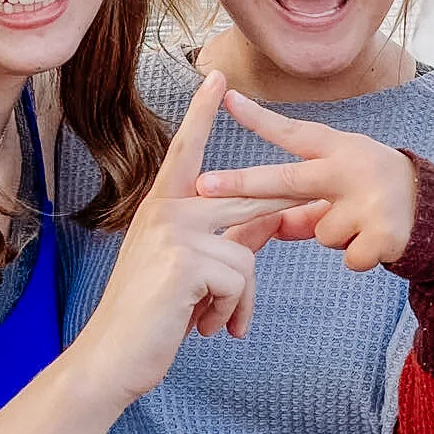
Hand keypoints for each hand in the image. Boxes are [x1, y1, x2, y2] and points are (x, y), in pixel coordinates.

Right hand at [78, 72, 306, 402]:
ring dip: (239, 300)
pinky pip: (240, 280)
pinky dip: (232, 312)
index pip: (186, 152)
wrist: (112, 359)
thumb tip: (270, 218)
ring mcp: (174, 233)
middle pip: (244, 197)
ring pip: (246, 254)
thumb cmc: (151, 317)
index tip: (215, 74)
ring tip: (213, 322)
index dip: (202, 113)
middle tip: (320, 201)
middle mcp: (166, 211)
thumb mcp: (189, 272)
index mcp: (161, 208)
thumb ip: (226, 241)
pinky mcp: (186, 262)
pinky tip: (206, 329)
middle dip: (285, 206)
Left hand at [197, 90, 418, 272]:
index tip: (227, 99)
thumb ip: (304, 204)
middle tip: (205, 185)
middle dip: (244, 184)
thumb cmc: (375, 191)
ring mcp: (368, 201)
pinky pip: (347, 256)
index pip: (293, 133)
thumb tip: (269, 224)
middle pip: (289, 180)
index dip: (259, 118)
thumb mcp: (342, 185)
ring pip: (322, 233)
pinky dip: (358, 255)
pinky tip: (379, 239)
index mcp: (339, 149)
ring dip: (337, 236)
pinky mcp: (384, 234)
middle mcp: (351, 169)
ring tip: (365, 221)